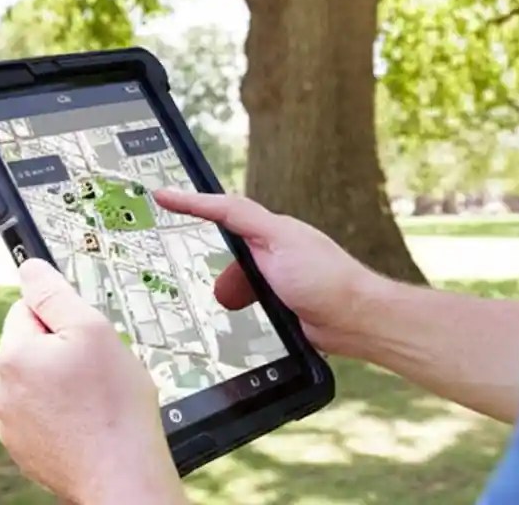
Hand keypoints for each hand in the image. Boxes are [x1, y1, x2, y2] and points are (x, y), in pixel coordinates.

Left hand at [0, 259, 184, 504]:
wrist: (121, 476)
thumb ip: (56, 295)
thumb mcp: (94, 331)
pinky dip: (63, 416)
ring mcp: (11, 425)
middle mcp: (2, 391)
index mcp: (13, 355)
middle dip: (63, 352)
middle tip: (98, 370)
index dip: (64, 318)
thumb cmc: (114, 406)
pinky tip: (89, 423)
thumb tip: (29, 268)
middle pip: (33, 347)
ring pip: (39, 383)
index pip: (28, 309)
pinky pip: (43, 416)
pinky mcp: (25, 451)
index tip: (87, 337)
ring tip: (97, 400)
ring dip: (63, 384)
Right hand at [153, 189, 385, 354]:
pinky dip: (247, 310)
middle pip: (231, 252)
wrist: (356, 318)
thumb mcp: (278, 242)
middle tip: (212, 286)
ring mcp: (282, 276)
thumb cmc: (324, 277)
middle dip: (220, 269)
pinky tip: (248, 322)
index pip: (226, 209)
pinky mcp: (286, 302)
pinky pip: (254, 302)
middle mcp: (277, 249)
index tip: (162, 196)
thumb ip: (247, 225)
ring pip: (241, 280)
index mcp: (274, 229)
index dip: (193, 204)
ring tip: (233, 307)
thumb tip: (218, 217)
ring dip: (234, 293)